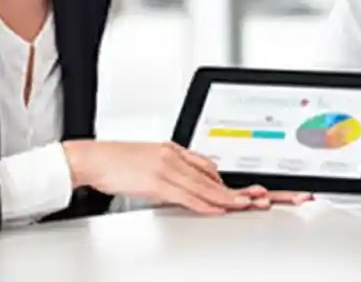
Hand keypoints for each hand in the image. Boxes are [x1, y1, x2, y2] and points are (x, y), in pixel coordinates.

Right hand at [63, 141, 309, 214]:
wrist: (93, 158)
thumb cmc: (119, 162)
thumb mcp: (154, 161)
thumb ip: (178, 168)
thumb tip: (200, 181)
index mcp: (176, 152)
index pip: (212, 168)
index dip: (233, 182)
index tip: (254, 191)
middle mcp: (176, 157)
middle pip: (216, 177)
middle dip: (242, 190)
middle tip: (266, 197)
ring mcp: (168, 168)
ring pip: (206, 186)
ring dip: (230, 198)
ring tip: (251, 205)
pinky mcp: (157, 181)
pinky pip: (187, 195)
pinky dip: (206, 202)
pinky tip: (219, 208)